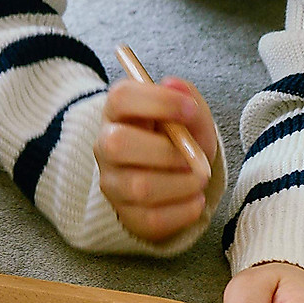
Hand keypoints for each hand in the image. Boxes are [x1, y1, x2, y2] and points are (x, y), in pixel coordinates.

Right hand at [94, 76, 219, 241]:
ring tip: (198, 179)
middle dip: (166, 151)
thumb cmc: (179, 140)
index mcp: (118, 113)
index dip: (158, 101)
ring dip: (181, 183)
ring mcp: (112, 183)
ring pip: (139, 187)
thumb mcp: (190, 116)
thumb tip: (173, 84)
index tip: (190, 110)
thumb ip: (187, 97)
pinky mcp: (126, 215)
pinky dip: (184, 210)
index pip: (121, 98)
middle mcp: (105, 146)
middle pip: (117, 143)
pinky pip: (152, 219)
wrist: (177, 178)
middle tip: (194, 157)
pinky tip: (193, 199)